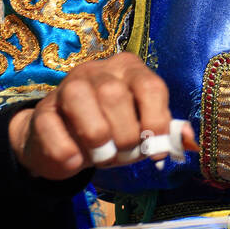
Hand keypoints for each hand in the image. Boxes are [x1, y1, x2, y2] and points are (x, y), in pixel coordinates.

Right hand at [8, 51, 198, 179]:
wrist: (62, 142)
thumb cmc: (112, 132)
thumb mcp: (141, 130)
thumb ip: (165, 132)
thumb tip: (189, 140)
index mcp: (129, 69)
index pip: (150, 86)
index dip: (156, 121)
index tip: (156, 150)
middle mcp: (97, 70)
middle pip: (115, 95)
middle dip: (125, 135)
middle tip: (125, 154)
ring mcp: (65, 87)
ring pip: (80, 102)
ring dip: (97, 139)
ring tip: (103, 155)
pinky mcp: (41, 112)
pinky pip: (54, 131)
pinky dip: (69, 154)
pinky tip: (76, 159)